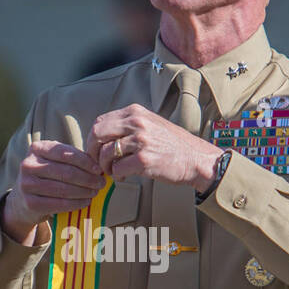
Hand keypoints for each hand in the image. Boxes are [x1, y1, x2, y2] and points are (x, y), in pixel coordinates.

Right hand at [1, 140, 105, 242]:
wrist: (23, 199)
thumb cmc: (47, 177)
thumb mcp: (55, 162)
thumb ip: (72, 159)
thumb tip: (99, 166)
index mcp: (37, 149)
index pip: (64, 153)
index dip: (84, 162)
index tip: (99, 169)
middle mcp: (28, 165)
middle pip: (65, 172)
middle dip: (87, 178)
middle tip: (100, 183)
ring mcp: (27, 184)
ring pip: (63, 189)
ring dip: (83, 191)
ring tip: (95, 192)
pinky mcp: (30, 203)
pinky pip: (58, 204)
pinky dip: (75, 203)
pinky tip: (85, 202)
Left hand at [86, 103, 221, 189]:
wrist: (196, 159)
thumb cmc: (172, 145)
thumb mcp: (150, 124)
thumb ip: (127, 126)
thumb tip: (102, 137)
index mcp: (135, 112)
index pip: (100, 122)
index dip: (93, 139)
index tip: (96, 150)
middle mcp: (136, 123)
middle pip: (97, 134)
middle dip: (93, 151)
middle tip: (98, 163)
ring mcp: (141, 141)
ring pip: (105, 154)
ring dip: (106, 167)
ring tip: (114, 171)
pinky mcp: (144, 160)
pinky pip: (117, 169)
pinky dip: (117, 176)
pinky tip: (124, 176)